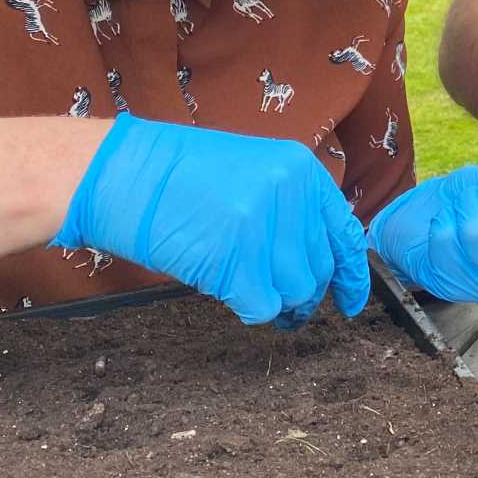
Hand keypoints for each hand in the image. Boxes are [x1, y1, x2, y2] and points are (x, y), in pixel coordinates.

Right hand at [53, 115, 368, 327]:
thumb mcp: (254, 173)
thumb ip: (291, 209)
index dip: (351, 274)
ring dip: (277, 301)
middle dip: (303, 293)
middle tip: (280, 300)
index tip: (351, 302)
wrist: (126, 174)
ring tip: (247, 288)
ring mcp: (264, 227)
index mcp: (301, 170)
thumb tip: (317, 265)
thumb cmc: (182, 178)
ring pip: (296, 291)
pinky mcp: (236, 260)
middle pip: (319, 268)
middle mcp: (291, 195)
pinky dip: (251, 308)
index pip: (344, 233)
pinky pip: (263, 306)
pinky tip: (230, 291)